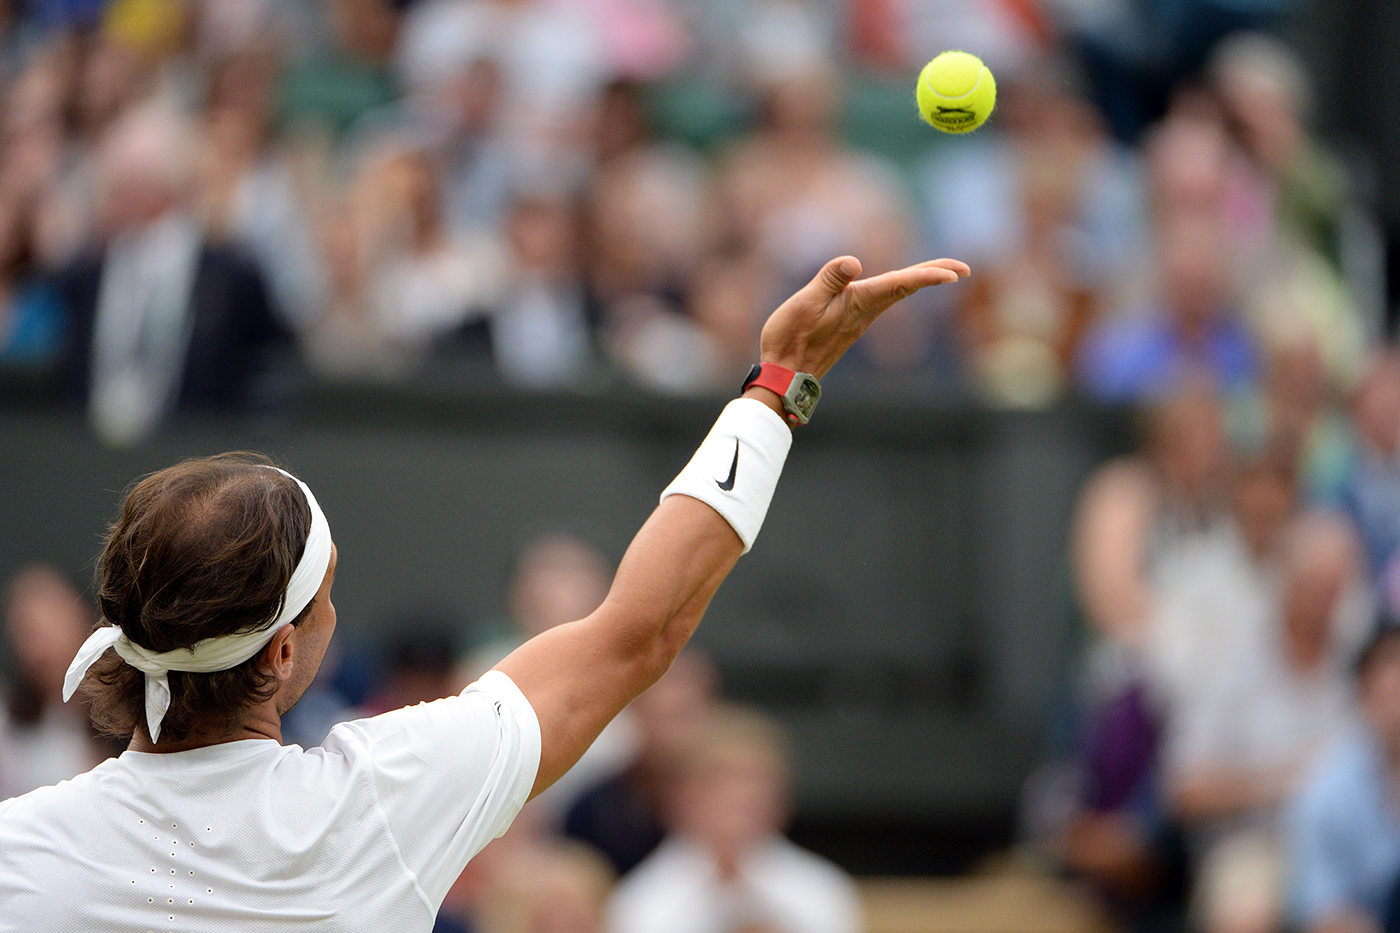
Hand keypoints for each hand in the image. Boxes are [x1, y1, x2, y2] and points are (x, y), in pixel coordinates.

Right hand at [759, 256, 969, 377]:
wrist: (784, 377)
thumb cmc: (789, 339)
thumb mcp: (805, 304)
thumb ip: (830, 280)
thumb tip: (855, 261)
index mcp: (858, 303)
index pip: (900, 284)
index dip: (928, 276)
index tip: (955, 274)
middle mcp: (865, 313)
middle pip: (907, 288)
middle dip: (935, 275)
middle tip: (965, 269)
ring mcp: (859, 321)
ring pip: (898, 294)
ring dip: (920, 280)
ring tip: (943, 272)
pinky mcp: (850, 325)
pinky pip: (885, 301)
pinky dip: (901, 288)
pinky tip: (902, 285)